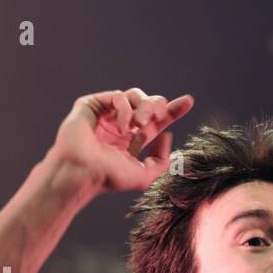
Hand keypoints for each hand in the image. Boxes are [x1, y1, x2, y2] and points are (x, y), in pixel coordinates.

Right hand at [49, 87, 194, 194]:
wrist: (84, 172)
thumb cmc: (110, 177)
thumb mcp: (146, 174)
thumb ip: (162, 159)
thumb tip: (167, 135)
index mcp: (134, 139)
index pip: (158, 120)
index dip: (173, 110)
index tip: (188, 101)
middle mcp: (121, 124)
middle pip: (149, 103)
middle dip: (157, 108)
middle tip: (151, 121)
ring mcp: (106, 113)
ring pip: (135, 95)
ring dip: (144, 108)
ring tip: (139, 124)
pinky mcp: (92, 104)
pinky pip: (118, 96)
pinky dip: (125, 110)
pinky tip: (122, 127)